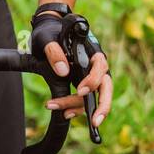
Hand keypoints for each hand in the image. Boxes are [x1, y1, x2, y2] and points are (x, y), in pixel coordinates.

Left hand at [33, 11, 112, 127]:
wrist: (47, 32)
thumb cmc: (50, 33)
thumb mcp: (47, 38)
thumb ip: (54, 51)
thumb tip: (63, 72)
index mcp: (91, 51)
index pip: (100, 67)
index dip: (92, 80)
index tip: (80, 90)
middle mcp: (95, 66)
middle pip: (105, 88)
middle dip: (102, 106)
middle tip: (95, 121)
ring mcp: (90, 77)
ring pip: (92, 97)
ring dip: (78, 107)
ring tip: (62, 112)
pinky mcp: (83, 85)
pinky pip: (84, 100)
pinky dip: (75, 108)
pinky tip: (65, 113)